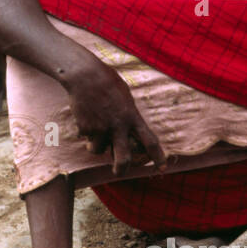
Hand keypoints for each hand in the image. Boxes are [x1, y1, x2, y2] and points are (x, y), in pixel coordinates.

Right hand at [62, 55, 167, 175]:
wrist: (85, 75)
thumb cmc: (107, 82)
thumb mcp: (125, 98)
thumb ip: (128, 115)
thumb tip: (125, 132)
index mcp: (132, 117)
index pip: (150, 141)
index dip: (158, 157)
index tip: (162, 168)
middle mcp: (118, 126)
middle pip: (124, 158)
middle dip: (121, 169)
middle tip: (118, 172)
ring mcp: (101, 128)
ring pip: (97, 150)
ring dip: (94, 146)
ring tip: (93, 133)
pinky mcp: (85, 128)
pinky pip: (85, 137)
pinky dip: (84, 131)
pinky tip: (84, 115)